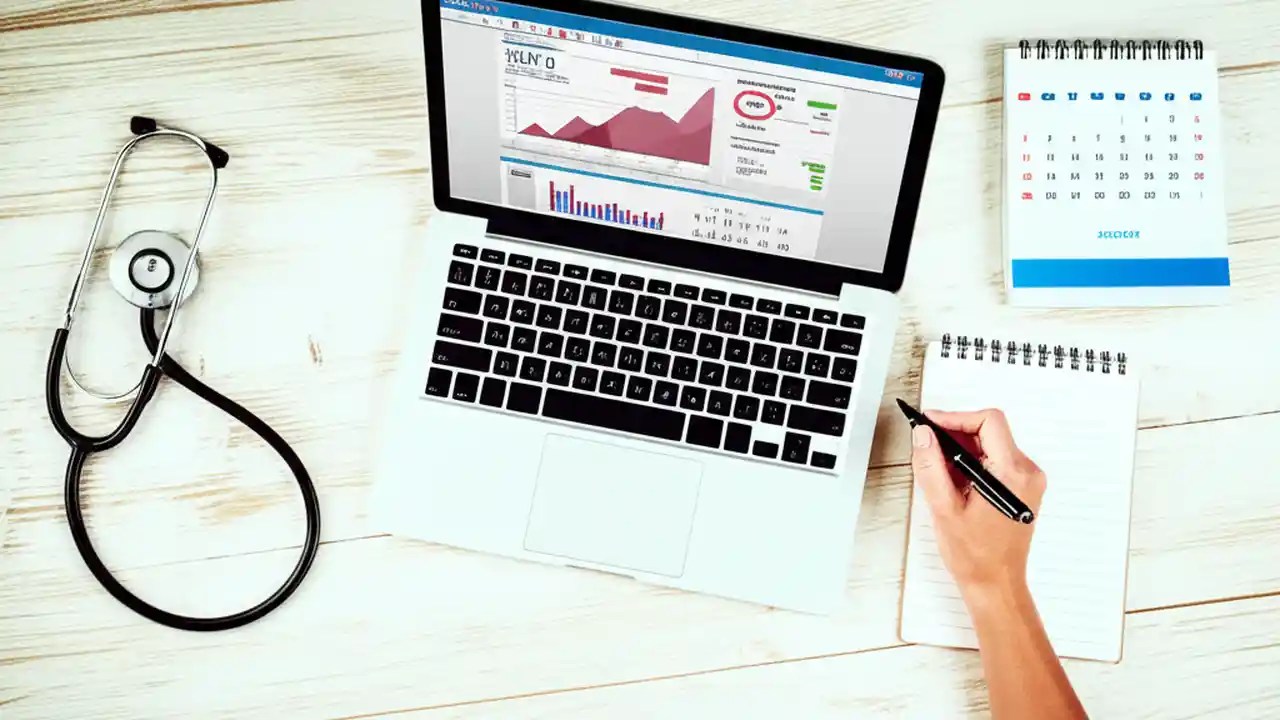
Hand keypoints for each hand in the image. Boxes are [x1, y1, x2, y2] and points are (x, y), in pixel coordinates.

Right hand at [910, 409, 1045, 604]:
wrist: (995, 584)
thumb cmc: (976, 556)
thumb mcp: (944, 509)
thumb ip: (931, 466)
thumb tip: (923, 435)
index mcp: (1013, 475)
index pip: (988, 422)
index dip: (955, 417)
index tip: (931, 422)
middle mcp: (1027, 474)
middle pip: (990, 431)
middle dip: (955, 433)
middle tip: (928, 444)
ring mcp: (1027, 481)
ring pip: (991, 445)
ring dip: (962, 449)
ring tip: (938, 468)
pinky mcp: (1022, 488)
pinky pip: (996, 460)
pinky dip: (972, 462)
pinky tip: (954, 480)